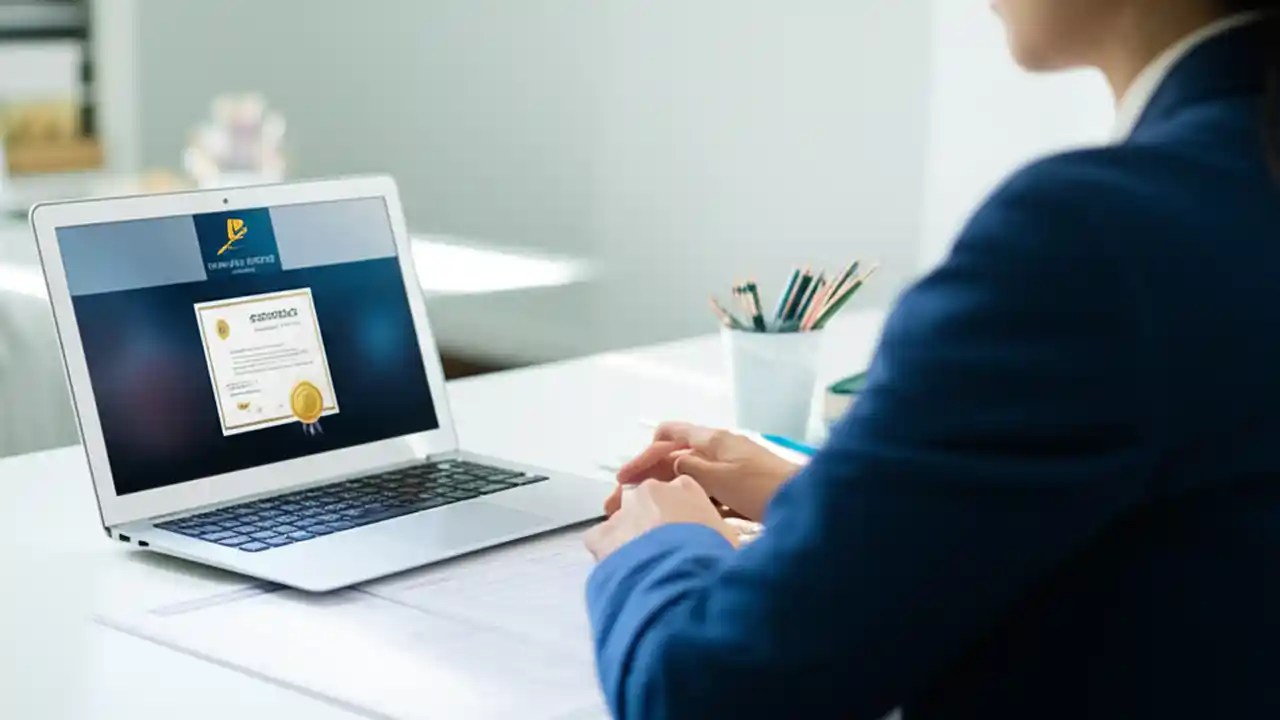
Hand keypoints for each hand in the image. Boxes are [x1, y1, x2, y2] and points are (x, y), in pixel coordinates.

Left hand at [585, 476, 738, 561]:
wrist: (681, 581)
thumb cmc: (714, 559)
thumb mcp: (729, 541)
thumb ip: (718, 534)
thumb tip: (718, 546)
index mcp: (687, 488)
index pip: (682, 492)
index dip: (683, 514)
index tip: (687, 534)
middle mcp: (652, 491)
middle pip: (649, 501)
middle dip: (653, 521)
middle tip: (664, 551)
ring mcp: (624, 510)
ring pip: (624, 519)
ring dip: (630, 536)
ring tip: (641, 566)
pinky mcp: (602, 534)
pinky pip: (600, 539)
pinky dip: (607, 551)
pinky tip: (620, 569)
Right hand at [605, 422, 800, 521]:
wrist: (807, 505)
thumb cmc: (763, 488)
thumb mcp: (719, 477)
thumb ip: (689, 468)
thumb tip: (670, 465)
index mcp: (712, 440)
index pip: (668, 435)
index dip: (642, 456)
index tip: (624, 481)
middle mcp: (718, 450)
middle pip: (673, 459)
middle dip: (646, 479)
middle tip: (621, 507)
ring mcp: (729, 470)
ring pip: (687, 479)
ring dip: (664, 494)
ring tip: (643, 517)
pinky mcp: (739, 491)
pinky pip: (705, 493)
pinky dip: (687, 503)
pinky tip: (677, 520)